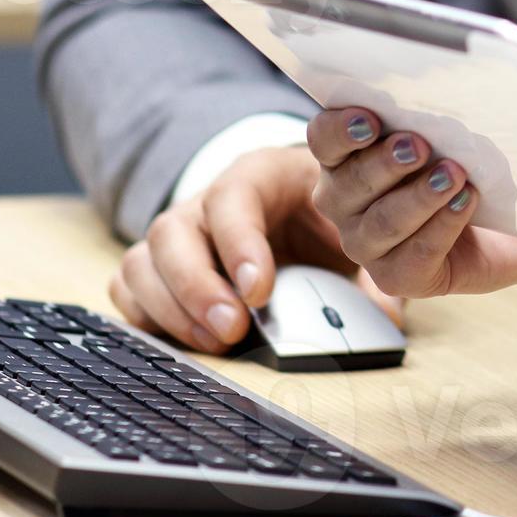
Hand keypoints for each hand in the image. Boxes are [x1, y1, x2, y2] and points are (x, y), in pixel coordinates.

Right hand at [109, 142, 391, 351]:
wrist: (291, 204)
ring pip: (141, 260)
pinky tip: (183, 340)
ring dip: (172, 307)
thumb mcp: (348, 221)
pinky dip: (145, 316)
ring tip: (217, 341)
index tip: (259, 290)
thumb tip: (389, 314)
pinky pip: (127, 286)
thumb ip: (369, 264)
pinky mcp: (153, 266)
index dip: (239, 243)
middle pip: (173, 231)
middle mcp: (204, 201)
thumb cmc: (319, 214)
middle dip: (198, 285)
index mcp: (256, 174)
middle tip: (233, 328)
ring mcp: (174, 233)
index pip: (232, 197)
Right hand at [308, 106, 516, 301]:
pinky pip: (413, 255)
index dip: (340, 129)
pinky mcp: (398, 279)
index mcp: (347, 157)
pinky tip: (465, 203)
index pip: (323, 138)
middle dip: (385, 162)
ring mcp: (368, 245)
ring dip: (417, 197)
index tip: (371, 118)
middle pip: (349, 183)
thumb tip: (466, 69)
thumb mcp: (458, 131)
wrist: (510, 226)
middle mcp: (346, 202)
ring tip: (454, 175)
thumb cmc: (472, 166)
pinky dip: (442, 227)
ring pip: (381, 222)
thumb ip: (445, 107)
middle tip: (420, 145)